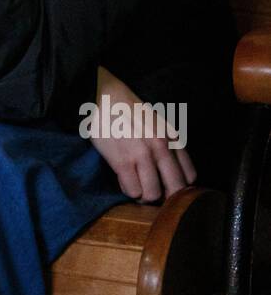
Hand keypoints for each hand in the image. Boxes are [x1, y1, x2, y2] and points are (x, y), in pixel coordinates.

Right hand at [89, 64, 196, 202]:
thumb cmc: (131, 112)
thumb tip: (172, 174)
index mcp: (173, 139)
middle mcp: (162, 148)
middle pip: (174, 190)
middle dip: (164, 196)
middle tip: (152, 191)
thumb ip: (169, 146)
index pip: (189, 177)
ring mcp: (142, 155)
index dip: (179, 187)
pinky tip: (124, 179)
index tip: (168, 186)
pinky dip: (128, 190)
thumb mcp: (159, 125)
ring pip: (152, 194)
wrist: (106, 97)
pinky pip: (132, 190)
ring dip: (143, 195)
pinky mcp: (122, 160)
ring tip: (136, 186)